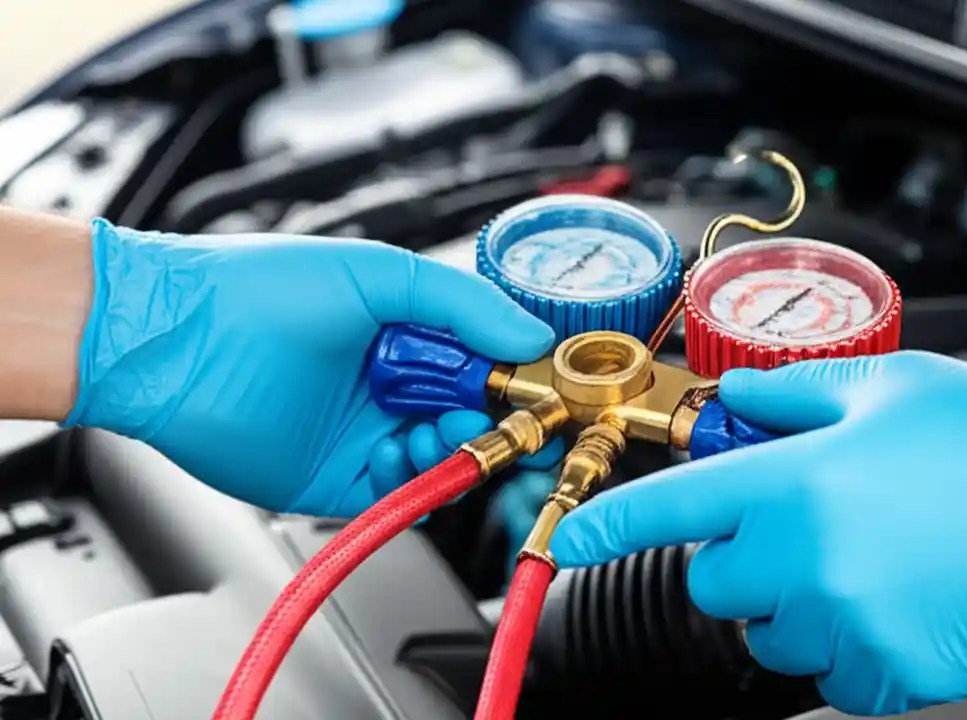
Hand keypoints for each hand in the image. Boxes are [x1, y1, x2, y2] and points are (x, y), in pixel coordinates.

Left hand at [64, 218, 560, 515]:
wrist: (169, 341)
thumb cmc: (256, 290)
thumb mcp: (376, 272)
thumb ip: (462, 303)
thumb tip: (532, 335)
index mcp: (406, 330)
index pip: (487, 361)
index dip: (523, 378)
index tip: (549, 390)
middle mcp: (391, 382)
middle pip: (476, 417)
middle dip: (502, 425)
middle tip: (520, 428)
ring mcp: (365, 432)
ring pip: (445, 460)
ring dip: (459, 452)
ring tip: (441, 433)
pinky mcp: (337, 479)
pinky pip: (399, 497)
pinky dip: (414, 486)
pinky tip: (399, 457)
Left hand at [550, 351, 966, 714]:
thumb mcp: (882, 385)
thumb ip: (789, 395)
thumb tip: (735, 402)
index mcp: (794, 483)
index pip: (667, 511)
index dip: (606, 526)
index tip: (568, 542)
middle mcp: (807, 562)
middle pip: (714, 584)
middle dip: (739, 556)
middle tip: (799, 524)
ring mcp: (849, 627)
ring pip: (768, 635)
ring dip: (792, 604)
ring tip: (862, 560)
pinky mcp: (892, 675)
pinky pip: (831, 673)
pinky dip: (845, 642)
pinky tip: (895, 595)